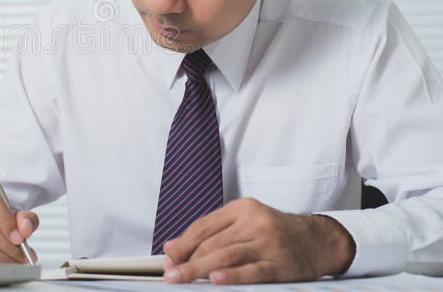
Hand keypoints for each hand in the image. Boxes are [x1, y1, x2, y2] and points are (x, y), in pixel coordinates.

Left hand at [162, 197, 354, 283]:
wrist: (319, 241)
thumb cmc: (275, 233)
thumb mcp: (246, 223)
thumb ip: (212, 233)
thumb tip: (173, 247)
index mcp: (242, 208)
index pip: (204, 225)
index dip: (183, 242)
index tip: (168, 257)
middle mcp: (254, 221)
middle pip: (212, 242)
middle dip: (187, 259)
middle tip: (170, 273)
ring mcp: (268, 242)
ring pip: (227, 255)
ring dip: (200, 269)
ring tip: (181, 278)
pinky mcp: (280, 263)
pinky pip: (252, 271)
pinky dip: (232, 276)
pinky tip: (216, 280)